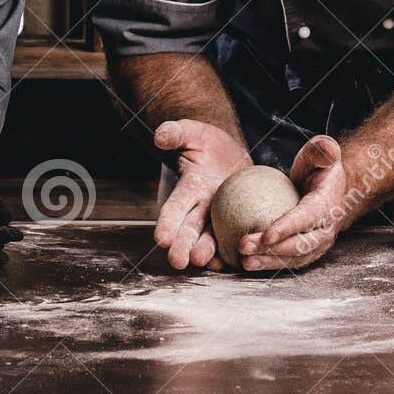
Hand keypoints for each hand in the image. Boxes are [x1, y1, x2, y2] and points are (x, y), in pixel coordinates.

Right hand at [152, 118, 250, 270]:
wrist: (229, 154)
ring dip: (204, 251)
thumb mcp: (191, 131)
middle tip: (178, 260)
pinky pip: (229, 240)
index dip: (167, 222)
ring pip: (208, 238)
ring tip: (203, 260)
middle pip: (188, 229)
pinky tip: (229, 262)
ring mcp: (216, 218)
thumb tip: (160, 136)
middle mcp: (199, 208)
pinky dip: (228, 253)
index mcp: (188, 188)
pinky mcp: (233, 222)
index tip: (161, 238)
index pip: (174, 206)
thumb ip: (175, 132)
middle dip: (182, 246)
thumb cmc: (207, 143)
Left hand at [239, 135, 348, 272]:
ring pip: (292, 258)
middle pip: (299, 245)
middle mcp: (325, 230)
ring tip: (244, 261)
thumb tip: (324, 152)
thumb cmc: (320, 169)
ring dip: (267, 262)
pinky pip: (287, 262)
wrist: (332, 191)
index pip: (308, 218)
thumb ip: (322, 150)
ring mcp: (317, 245)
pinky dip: (268, 264)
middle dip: (272, 250)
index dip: (288, 227)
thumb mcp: (323, 152)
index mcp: (328, 205)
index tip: (267, 235)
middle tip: (244, 246)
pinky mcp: (305, 252)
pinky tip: (245, 263)